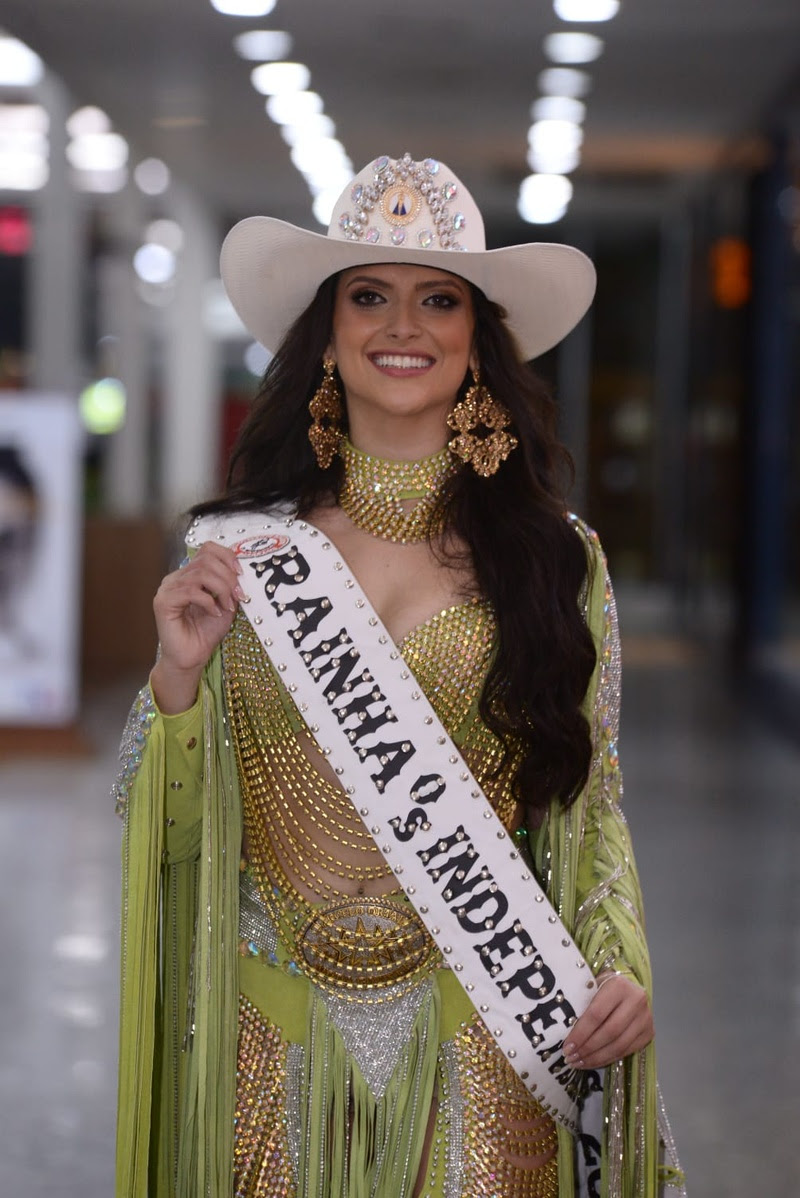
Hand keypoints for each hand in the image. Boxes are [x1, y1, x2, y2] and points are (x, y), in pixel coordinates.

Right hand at [151, 542, 242, 712]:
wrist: (191, 658)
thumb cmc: (206, 633)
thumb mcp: (226, 603)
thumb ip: (230, 585)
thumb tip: (241, 570)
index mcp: (189, 574)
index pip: (207, 549)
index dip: (227, 556)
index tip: (241, 574)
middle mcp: (176, 577)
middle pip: (206, 559)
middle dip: (228, 577)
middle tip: (238, 596)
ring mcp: (167, 588)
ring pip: (200, 573)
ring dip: (221, 589)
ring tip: (227, 606)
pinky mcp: (163, 602)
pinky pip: (190, 591)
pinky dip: (208, 601)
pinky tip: (215, 613)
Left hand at [562, 973, 653, 1068]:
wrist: (628, 987)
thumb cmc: (603, 986)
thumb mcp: (591, 986)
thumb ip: (581, 1002)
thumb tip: (562, 1028)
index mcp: (619, 986)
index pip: (596, 1014)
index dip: (580, 1033)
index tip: (567, 1047)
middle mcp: (636, 1001)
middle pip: (609, 1032)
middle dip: (588, 1049)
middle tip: (571, 1058)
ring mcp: (646, 1018)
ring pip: (619, 1045)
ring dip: (597, 1058)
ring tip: (579, 1063)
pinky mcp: (649, 1032)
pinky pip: (627, 1051)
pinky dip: (608, 1059)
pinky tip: (593, 1061)